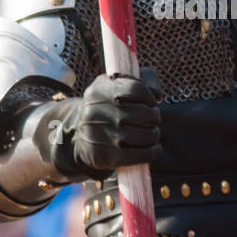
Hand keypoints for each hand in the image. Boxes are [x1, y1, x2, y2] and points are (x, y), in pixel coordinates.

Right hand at [37, 68, 161, 178]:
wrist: (79, 134)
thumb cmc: (108, 107)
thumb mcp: (117, 85)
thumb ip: (143, 80)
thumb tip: (157, 94)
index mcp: (101, 89)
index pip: (138, 89)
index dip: (150, 97)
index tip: (150, 102)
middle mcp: (98, 111)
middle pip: (146, 114)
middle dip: (154, 117)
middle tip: (151, 120)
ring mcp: (102, 135)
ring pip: (146, 135)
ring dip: (154, 134)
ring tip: (151, 133)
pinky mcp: (106, 156)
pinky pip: (141, 154)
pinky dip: (152, 151)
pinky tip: (153, 148)